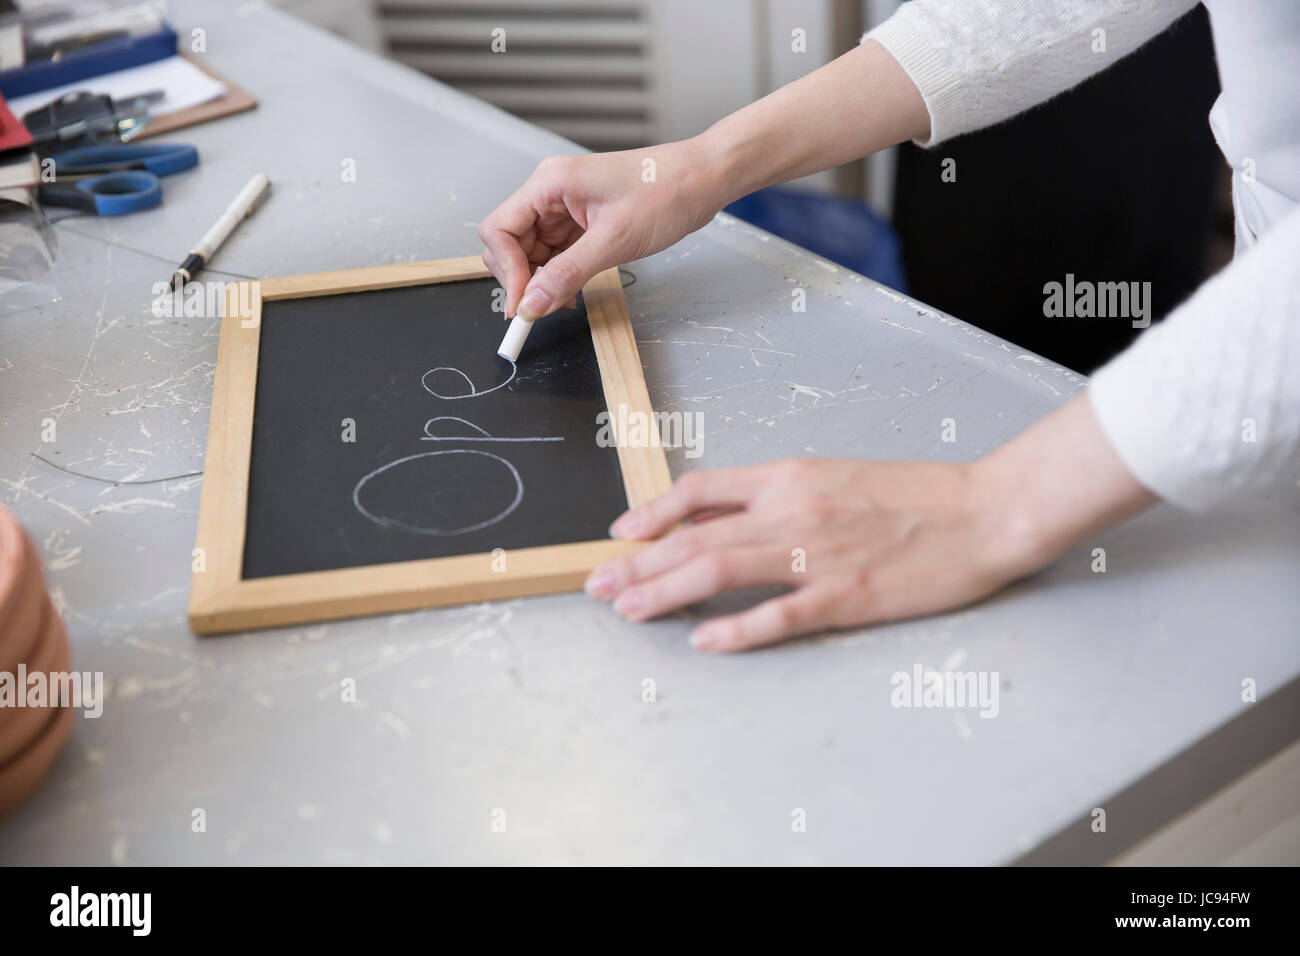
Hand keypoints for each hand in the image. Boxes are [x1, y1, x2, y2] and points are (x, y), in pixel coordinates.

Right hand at [479, 140, 724, 320]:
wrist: (703, 179)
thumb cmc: (666, 190)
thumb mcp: (614, 240)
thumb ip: (567, 274)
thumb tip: (532, 304)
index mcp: (550, 183)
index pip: (500, 230)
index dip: (506, 271)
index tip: (523, 305)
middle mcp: (551, 193)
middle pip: (511, 244)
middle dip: (522, 279)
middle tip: (542, 310)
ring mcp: (566, 208)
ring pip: (532, 253)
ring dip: (542, 282)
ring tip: (565, 301)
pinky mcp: (582, 222)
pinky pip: (556, 254)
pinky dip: (559, 276)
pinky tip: (573, 291)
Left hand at [583, 396, 1157, 651]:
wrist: (982, 511)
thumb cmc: (912, 495)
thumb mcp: (834, 476)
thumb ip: (776, 493)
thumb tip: (718, 513)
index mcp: (788, 477)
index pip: (700, 490)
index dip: (652, 513)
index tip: (620, 534)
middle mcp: (791, 512)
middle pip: (695, 538)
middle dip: (637, 563)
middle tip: (597, 584)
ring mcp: (816, 556)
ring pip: (719, 573)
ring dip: (664, 593)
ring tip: (628, 609)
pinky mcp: (845, 596)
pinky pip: (777, 617)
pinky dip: (735, 631)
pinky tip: (703, 643)